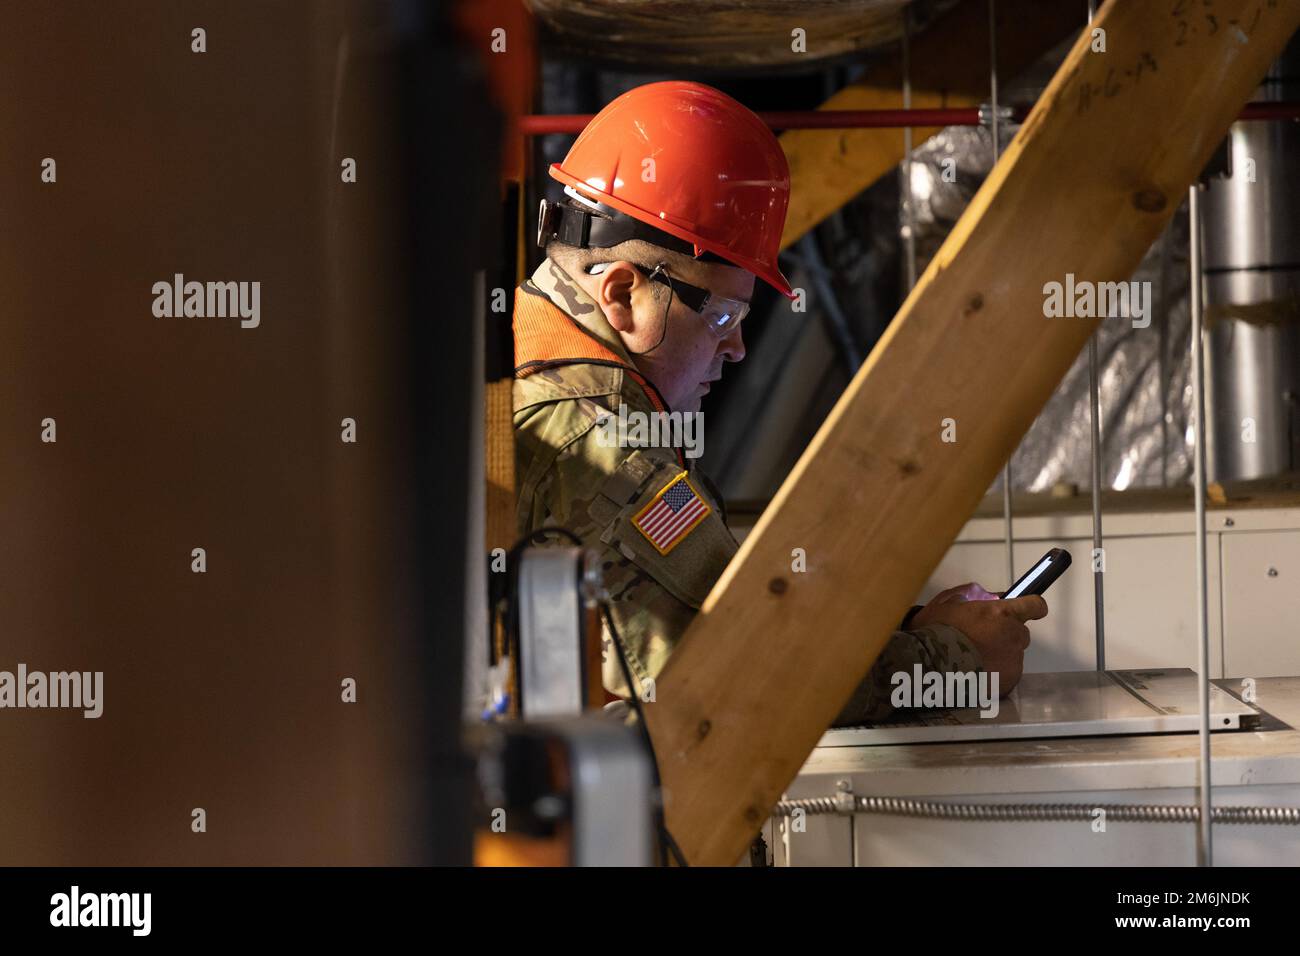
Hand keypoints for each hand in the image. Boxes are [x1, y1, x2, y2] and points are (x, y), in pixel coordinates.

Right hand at [911, 585, 1047, 695]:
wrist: (931, 665)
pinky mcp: (1009, 682)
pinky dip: (995, 675)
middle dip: (1006, 635)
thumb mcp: (946, 605)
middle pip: (1021, 633)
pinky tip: (976, 674)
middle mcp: (1014, 636)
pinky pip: (1007, 676)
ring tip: (973, 661)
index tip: (1030, 610)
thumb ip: (967, 599)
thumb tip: (977, 600)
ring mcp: (1013, 661)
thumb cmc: (936, 631)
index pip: (1035, 605)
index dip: (1033, 607)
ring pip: (1013, 655)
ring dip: (999, 656)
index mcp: (1002, 613)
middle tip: (982, 640)